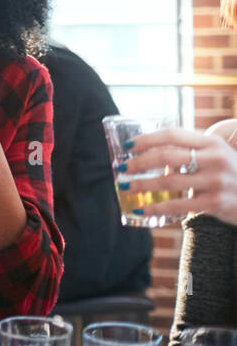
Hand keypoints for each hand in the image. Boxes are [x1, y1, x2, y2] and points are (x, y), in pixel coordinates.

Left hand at [120, 126, 236, 224]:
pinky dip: (156, 208)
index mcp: (212, 142)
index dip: (146, 139)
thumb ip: (190, 151)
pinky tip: (141, 210)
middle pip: (167, 156)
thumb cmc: (230, 174)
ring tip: (124, 186)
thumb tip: (148, 154)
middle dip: (138, 162)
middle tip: (120, 168)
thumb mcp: (216, 156)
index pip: (172, 135)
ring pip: (170, 181)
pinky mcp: (216, 203)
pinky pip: (179, 205)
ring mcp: (217, 181)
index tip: (126, 146)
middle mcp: (216, 159)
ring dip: (142, 184)